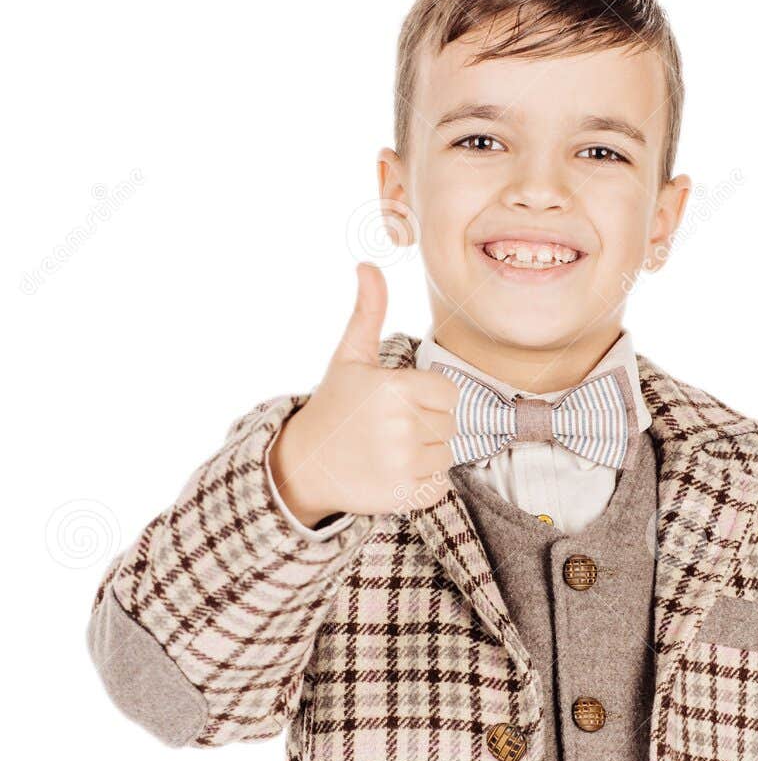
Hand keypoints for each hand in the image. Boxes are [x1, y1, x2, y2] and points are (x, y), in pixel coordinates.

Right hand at [268, 262, 457, 525]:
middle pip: (448, 425)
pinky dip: (422, 482)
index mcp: (396, 388)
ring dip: (425, 454)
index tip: (398, 402)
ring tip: (389, 449)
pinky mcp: (405, 495)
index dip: (428, 397)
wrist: (306, 462)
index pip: (447, 394)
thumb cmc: (334, 405)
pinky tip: (393, 472)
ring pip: (446, 455)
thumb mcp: (350, 357)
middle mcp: (402, 426)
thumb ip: (368, 312)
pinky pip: (439, 484)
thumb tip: (368, 265)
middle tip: (387, 428)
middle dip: (425, 425)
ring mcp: (404, 463)